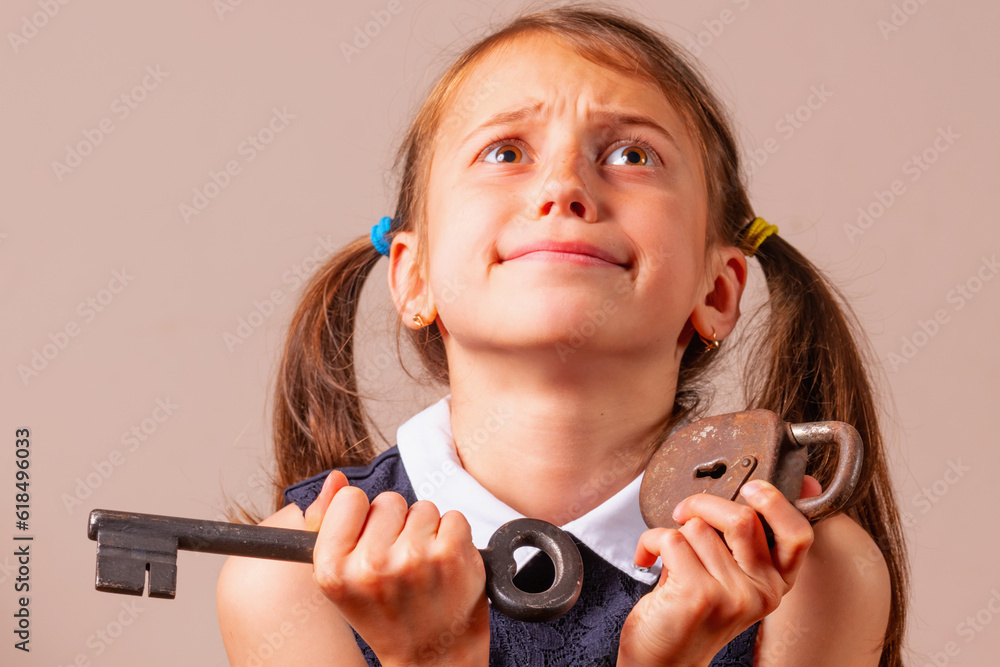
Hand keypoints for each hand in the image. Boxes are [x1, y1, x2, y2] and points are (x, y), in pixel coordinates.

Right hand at [305, 471, 489, 665]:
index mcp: (333, 569)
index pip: (349, 499)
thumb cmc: (387, 614)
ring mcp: (414, 558)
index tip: (370, 541)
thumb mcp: (342, 578)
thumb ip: (330, 523)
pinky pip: (452, 516)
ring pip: (422, 508)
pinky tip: (443, 566)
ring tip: (422, 568)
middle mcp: (371, 565)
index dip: (363, 517)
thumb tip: (336, 479)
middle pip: (388, 501)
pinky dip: (454, 536)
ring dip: (426, 531)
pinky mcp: (451, 555)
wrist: (432, 657)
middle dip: (396, 525)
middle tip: (399, 563)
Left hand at [617, 477, 818, 666]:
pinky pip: (670, 539)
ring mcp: (732, 595)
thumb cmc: (689, 616)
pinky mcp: (699, 595)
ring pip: (697, 527)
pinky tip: (648, 559)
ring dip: (670, 532)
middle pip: (742, 518)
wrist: (662, 662)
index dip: (777, 502)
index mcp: (774, 583)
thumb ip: (740, 541)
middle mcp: (760, 591)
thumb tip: (757, 491)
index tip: (754, 487)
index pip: (797, 534)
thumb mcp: (727, 578)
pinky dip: (649, 542)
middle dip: (703, 503)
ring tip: (667, 557)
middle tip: (684, 513)